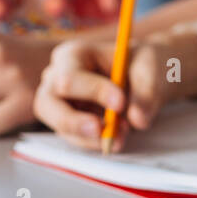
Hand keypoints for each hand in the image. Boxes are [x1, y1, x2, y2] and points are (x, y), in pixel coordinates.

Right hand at [33, 31, 196, 150]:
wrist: (145, 75)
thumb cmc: (141, 63)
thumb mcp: (150, 68)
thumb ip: (146, 91)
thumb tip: (137, 120)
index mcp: (72, 55)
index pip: (70, 77)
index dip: (93, 92)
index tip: (120, 103)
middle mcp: (56, 78)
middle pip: (47, 105)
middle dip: (75, 121)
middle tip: (102, 130)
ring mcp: (58, 104)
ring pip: (62, 128)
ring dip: (93, 136)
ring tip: (124, 132)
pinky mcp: (69, 124)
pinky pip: (77, 139)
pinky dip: (98, 142)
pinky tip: (120, 136)